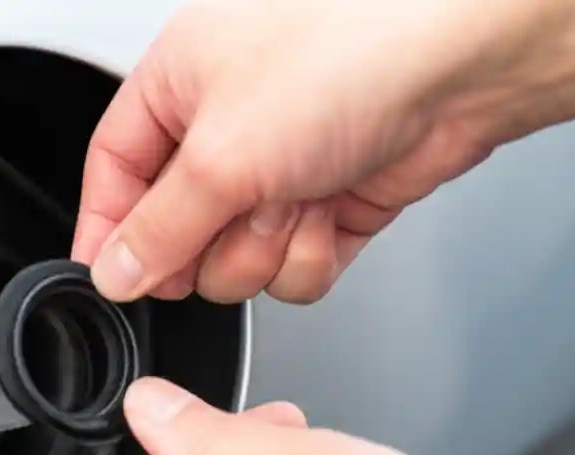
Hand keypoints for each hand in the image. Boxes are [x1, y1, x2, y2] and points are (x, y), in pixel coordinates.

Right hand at [72, 0, 519, 303]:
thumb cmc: (347, 55)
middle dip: (208, 242)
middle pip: (178, 230)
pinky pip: (295, 268)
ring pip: (239, 259)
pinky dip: (313, 255)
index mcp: (179, 83)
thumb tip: (115, 271)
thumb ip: (157, 228)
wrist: (464, 62)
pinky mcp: (334, 202)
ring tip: (297, 198)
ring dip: (267, 247)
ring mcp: (283, 167)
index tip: (111, 279)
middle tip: (230, 220)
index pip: (116, 170)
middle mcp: (228, 125)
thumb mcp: (220, 154)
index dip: (110, 229)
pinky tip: (331, 211)